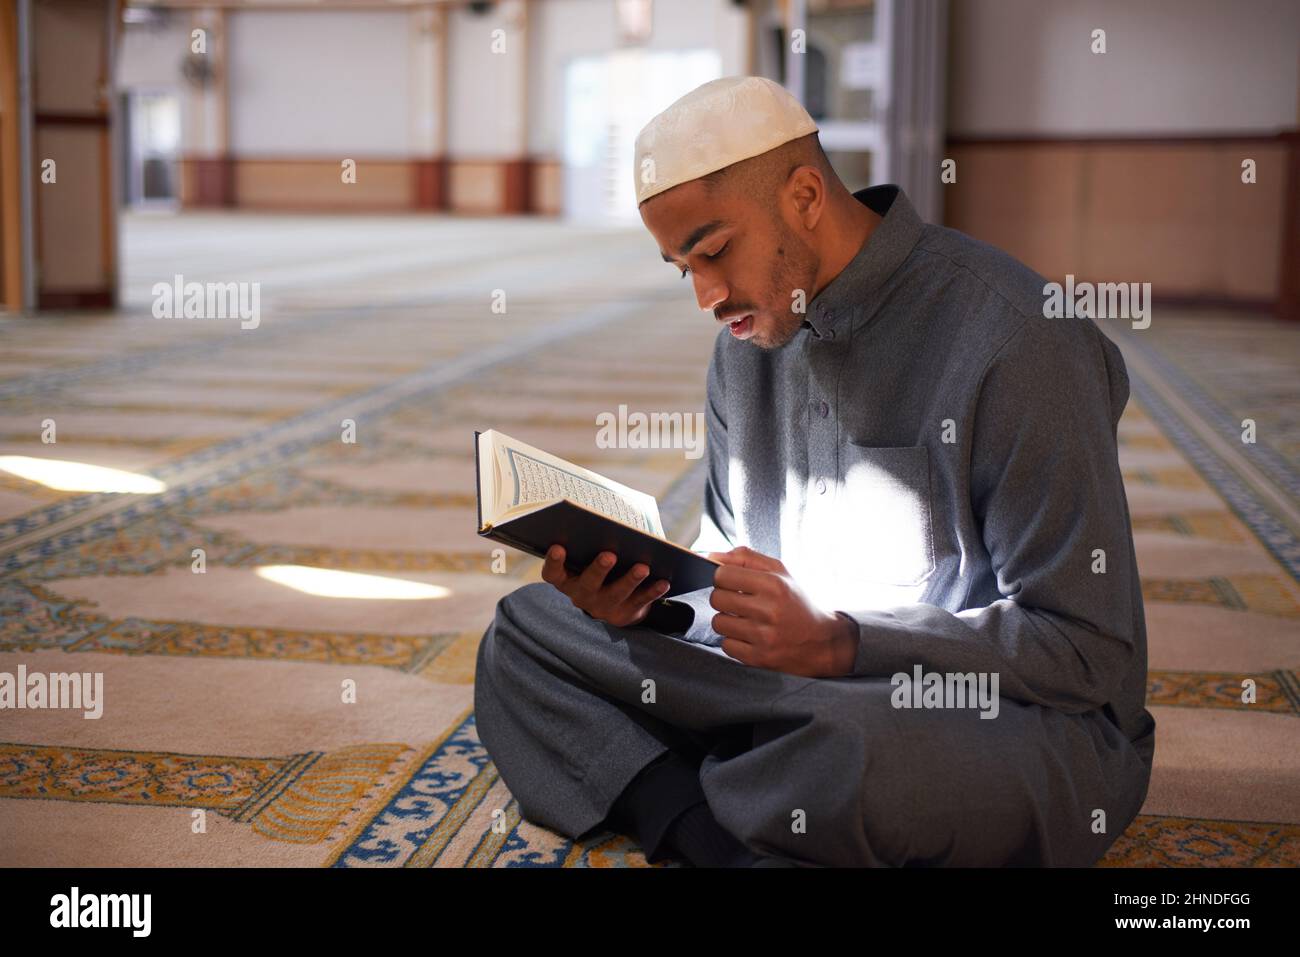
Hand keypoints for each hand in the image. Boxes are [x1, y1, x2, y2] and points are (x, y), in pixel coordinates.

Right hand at [541, 545, 671, 626]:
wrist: (615, 604)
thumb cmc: (599, 569)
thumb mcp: (588, 560)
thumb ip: (590, 545)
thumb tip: (608, 524)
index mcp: (567, 580)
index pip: (553, 574)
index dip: (553, 562)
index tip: (558, 546)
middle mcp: (582, 595)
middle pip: (587, 584)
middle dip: (598, 569)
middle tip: (609, 554)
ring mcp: (603, 606)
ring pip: (616, 593)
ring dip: (630, 579)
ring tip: (643, 567)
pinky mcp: (625, 613)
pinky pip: (640, 601)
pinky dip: (652, 591)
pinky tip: (664, 581)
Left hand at [706, 546, 857, 676]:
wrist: (822, 642)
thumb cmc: (796, 603)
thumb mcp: (780, 572)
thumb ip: (745, 558)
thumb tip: (711, 555)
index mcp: (775, 584)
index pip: (722, 574)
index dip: (724, 577)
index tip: (733, 583)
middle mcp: (769, 610)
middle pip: (716, 598)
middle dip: (724, 598)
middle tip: (739, 601)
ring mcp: (764, 636)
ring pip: (718, 622)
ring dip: (727, 620)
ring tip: (745, 620)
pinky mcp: (760, 658)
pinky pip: (726, 645)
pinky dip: (734, 641)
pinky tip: (750, 637)